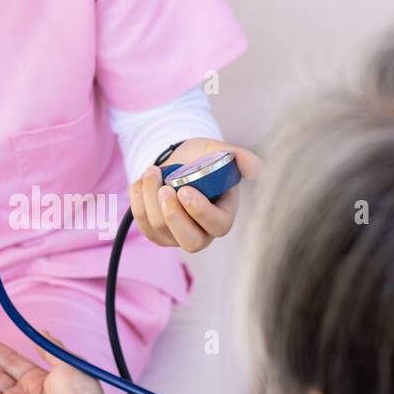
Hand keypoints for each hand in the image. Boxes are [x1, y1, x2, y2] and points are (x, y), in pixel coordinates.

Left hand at [130, 139, 261, 252]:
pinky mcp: (156, 233)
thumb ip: (239, 157)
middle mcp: (202, 232)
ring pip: (159, 229)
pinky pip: (142, 223)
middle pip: (189, 241)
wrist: (179, 162)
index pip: (217, 226)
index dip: (200, 212)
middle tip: (165, 188)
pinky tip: (143, 180)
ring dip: (150, 198)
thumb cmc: (204, 158)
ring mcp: (177, 236)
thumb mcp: (220, 151)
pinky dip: (138, 199)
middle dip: (173, 216)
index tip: (185, 190)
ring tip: (153, 171)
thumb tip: (256, 168)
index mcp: (223, 215)